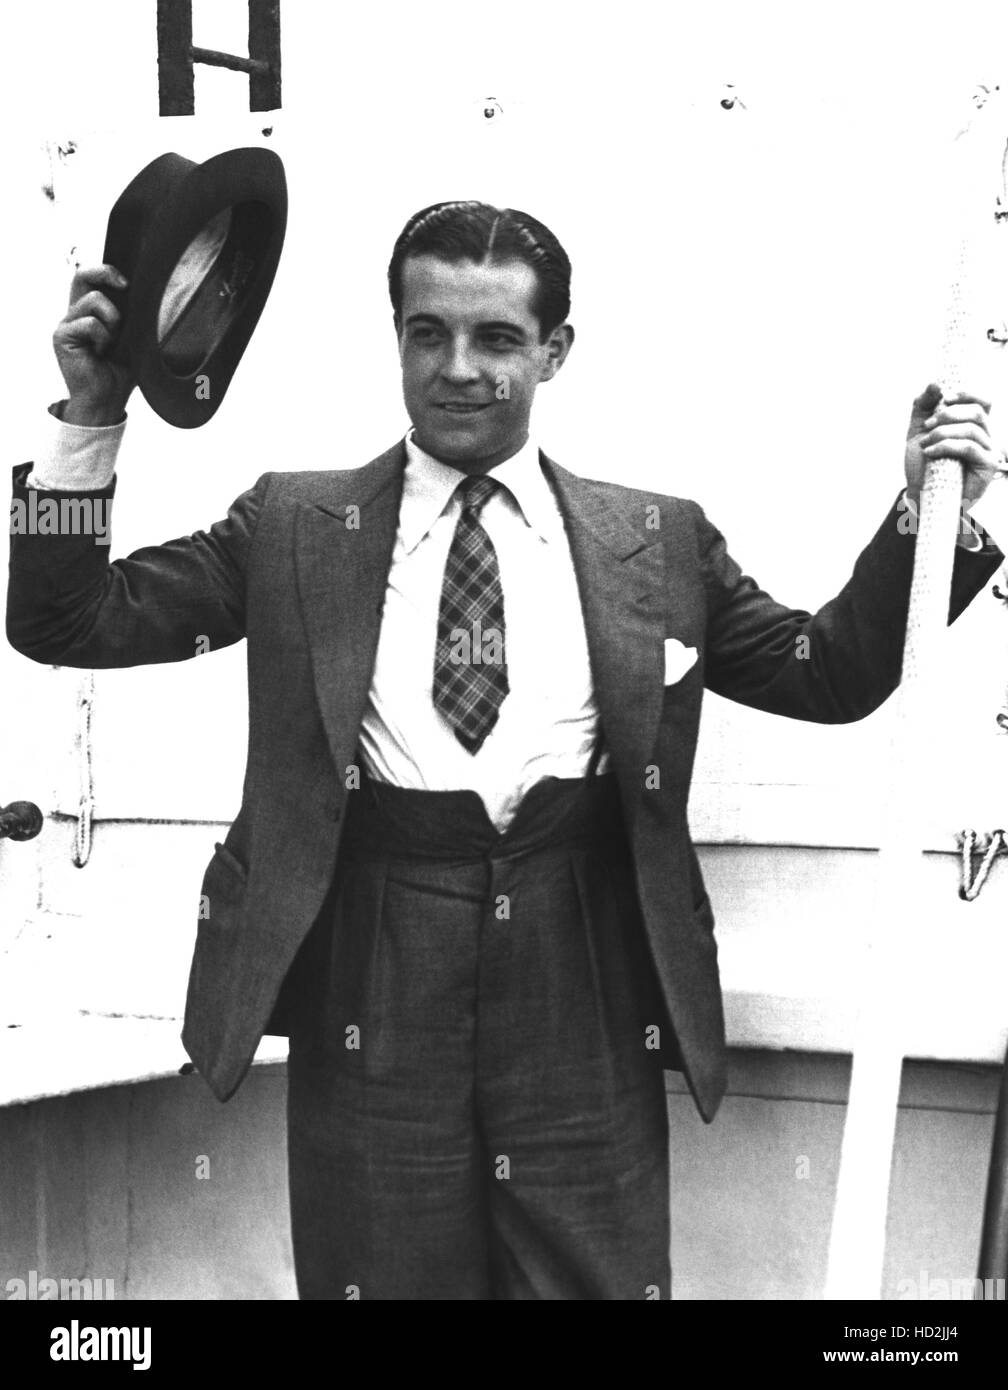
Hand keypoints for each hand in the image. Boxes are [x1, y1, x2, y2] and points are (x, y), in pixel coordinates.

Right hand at [53, 264, 135, 425]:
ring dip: (113, 319)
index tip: (129, 283)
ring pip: (93, 299)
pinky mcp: (62, 335)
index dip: (108, 272)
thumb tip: (147, 297)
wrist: (107, 401)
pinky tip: (101, 353)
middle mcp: (75, 314)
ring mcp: (67, 324)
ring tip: (113, 342)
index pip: (92, 279)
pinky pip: (89, 323)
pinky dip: (103, 337)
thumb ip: (133, 317)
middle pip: (81, 275)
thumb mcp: (133, 339)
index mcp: (91, 313)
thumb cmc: (120, 373)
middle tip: (124, 285)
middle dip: (104, 273)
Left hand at [904, 381, 1006, 507]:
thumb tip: (936, 383)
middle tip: (928, 426)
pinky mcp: (988, 466)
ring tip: (925, 444)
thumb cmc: (924, 464)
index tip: (944, 397)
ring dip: (943, 433)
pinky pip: (969, 447)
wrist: (920, 494)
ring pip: (972, 429)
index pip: (983, 401)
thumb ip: (924, 406)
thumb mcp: (918, 430)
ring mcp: (989, 451)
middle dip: (948, 415)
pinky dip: (946, 446)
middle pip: (977, 412)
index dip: (967, 394)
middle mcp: (986, 436)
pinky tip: (930, 453)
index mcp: (973, 425)